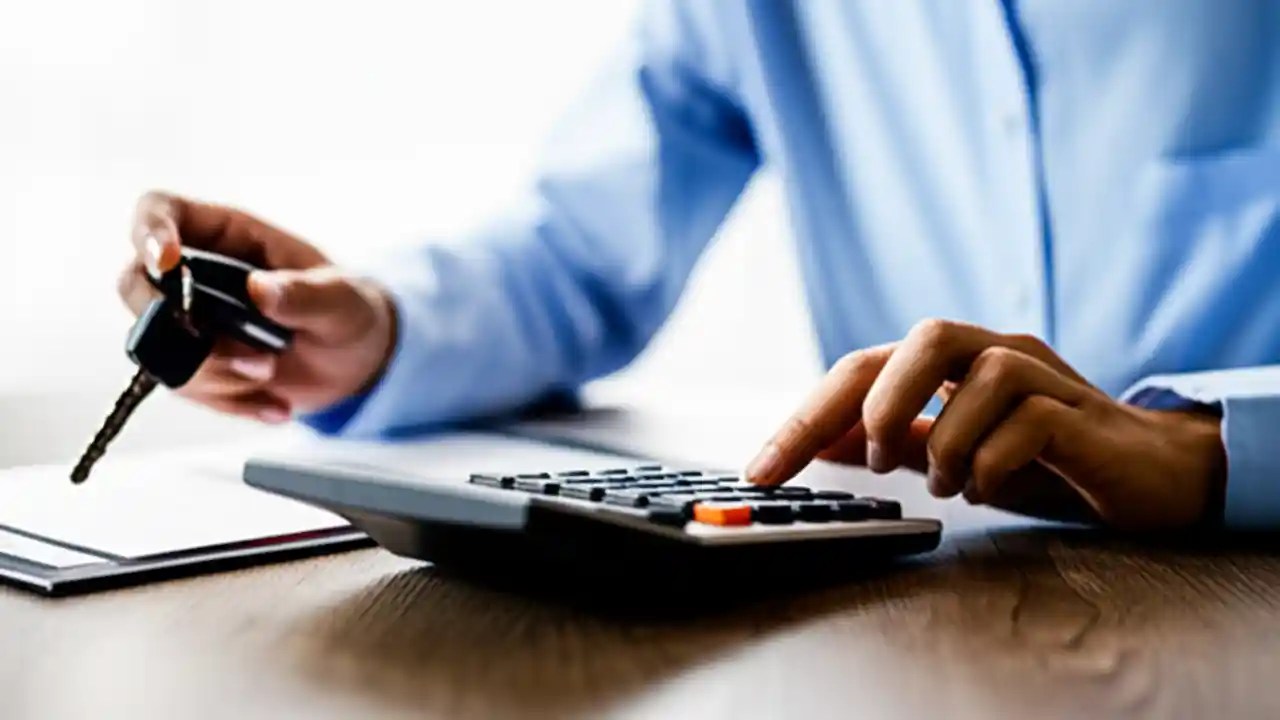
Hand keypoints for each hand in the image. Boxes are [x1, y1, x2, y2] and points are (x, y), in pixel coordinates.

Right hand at [117, 192, 396, 422]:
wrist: (355, 362)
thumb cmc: (348, 310)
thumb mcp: (342, 300)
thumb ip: (305, 294)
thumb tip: (261, 290)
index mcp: (227, 235)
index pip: (160, 211)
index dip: (149, 231)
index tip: (167, 263)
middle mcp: (196, 274)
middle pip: (136, 285)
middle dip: (182, 327)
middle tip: (248, 353)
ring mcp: (191, 321)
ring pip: (159, 346)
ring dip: (214, 372)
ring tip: (271, 375)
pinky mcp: (196, 364)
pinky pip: (186, 386)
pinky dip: (229, 402)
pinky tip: (272, 404)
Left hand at [745, 319, 1226, 530]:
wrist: (1145, 473)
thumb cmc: (1040, 459)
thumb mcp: (949, 454)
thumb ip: (893, 442)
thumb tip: (818, 443)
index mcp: (951, 362)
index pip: (864, 369)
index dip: (806, 418)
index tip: (761, 473)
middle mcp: (996, 352)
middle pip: (925, 338)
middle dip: (880, 403)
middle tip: (873, 460)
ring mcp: (1045, 376)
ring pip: (984, 375)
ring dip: (949, 441)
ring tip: (948, 484)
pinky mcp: (1083, 413)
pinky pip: (1032, 419)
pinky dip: (994, 462)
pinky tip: (987, 489)